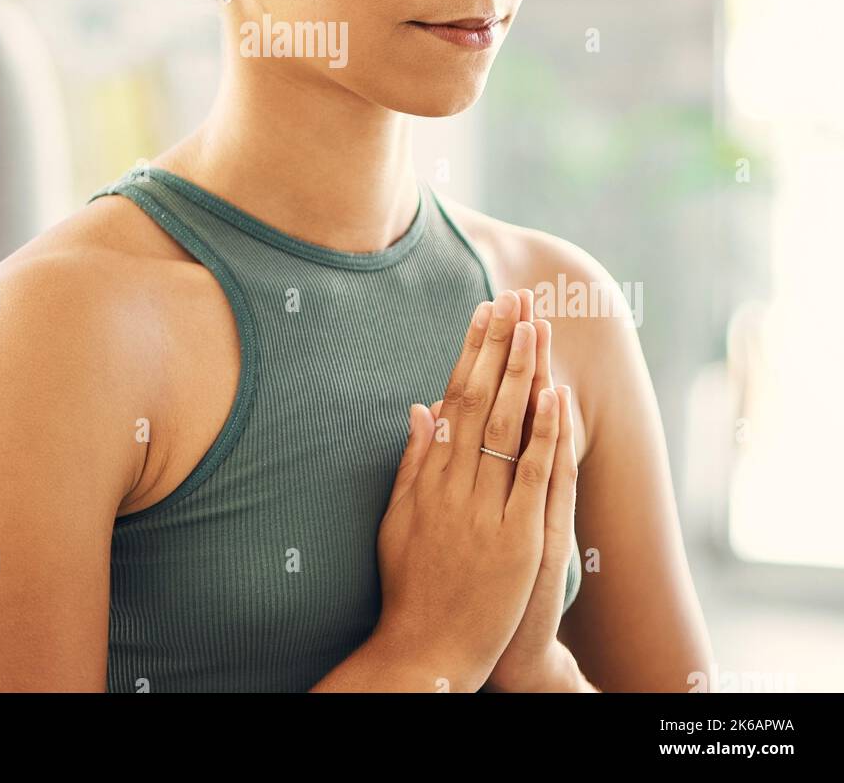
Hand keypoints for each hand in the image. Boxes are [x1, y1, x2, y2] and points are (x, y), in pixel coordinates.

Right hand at [375, 290, 560, 691]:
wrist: (424, 651)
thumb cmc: (410, 588)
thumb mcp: (396, 520)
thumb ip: (412, 462)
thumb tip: (420, 405)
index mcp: (428, 476)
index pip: (453, 396)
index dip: (471, 351)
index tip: (485, 311)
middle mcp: (454, 485)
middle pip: (480, 399)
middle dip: (500, 345)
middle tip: (515, 298)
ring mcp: (485, 511)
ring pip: (505, 427)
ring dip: (522, 372)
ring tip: (535, 326)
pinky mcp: (517, 540)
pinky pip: (532, 476)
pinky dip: (542, 434)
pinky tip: (553, 395)